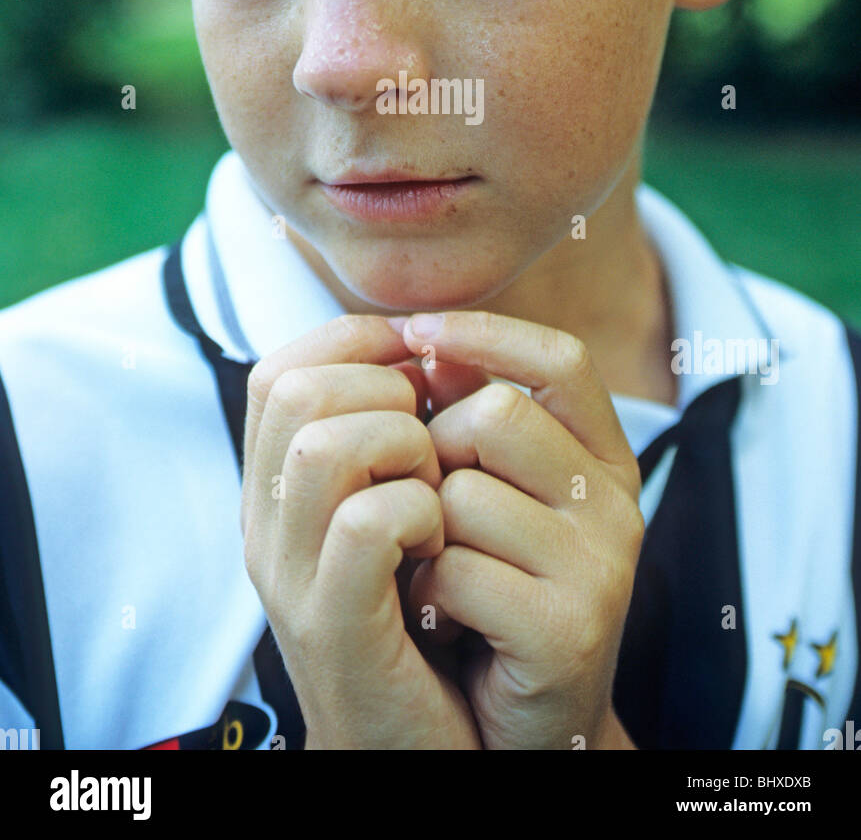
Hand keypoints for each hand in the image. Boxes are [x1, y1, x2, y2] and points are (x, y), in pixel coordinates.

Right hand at [240, 313, 481, 749]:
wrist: (419, 746)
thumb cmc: (425, 618)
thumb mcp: (403, 509)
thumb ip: (401, 432)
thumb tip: (435, 345)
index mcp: (275, 492)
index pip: (280, 370)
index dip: (352, 344)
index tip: (416, 361)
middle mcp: (265, 528)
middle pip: (294, 390)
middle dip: (382, 391)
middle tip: (429, 441)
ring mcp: (290, 578)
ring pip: (321, 445)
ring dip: (402, 446)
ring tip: (435, 489)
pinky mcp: (333, 625)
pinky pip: (366, 522)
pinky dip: (418, 509)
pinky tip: (439, 538)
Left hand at [398, 311, 643, 749]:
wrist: (524, 725)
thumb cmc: (493, 591)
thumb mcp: (494, 494)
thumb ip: (472, 420)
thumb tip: (428, 341)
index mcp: (604, 459)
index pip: (561, 359)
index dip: (487, 333)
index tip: (416, 332)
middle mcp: (617, 504)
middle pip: (495, 416)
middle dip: (435, 453)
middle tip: (431, 510)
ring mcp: (602, 567)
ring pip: (462, 496)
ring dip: (423, 534)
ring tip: (437, 571)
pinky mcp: (569, 628)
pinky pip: (455, 570)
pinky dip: (426, 592)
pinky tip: (442, 618)